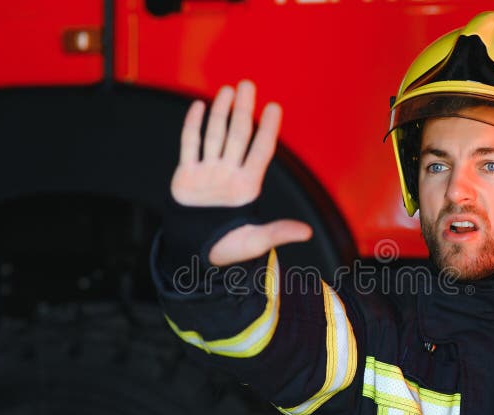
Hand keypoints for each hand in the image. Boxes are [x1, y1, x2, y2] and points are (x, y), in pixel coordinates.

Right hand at [170, 80, 311, 265]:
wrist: (194, 252)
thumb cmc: (228, 249)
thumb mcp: (255, 242)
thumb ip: (277, 233)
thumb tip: (306, 233)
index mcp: (247, 187)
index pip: (260, 151)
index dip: (268, 130)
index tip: (275, 108)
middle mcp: (229, 174)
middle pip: (238, 135)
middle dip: (243, 110)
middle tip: (248, 84)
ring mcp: (208, 172)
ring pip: (215, 135)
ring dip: (220, 112)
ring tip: (228, 90)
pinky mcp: (187, 175)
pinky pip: (190, 146)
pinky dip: (192, 127)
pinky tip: (198, 107)